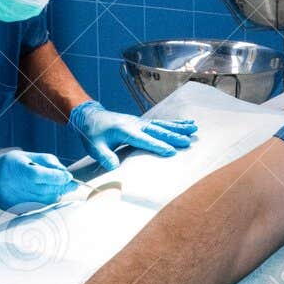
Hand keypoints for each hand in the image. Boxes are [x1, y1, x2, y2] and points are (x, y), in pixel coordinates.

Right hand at [0, 150, 77, 210]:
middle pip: (52, 191)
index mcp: (26, 173)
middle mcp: (24, 190)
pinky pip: (40, 207)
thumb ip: (47, 161)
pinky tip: (44, 193)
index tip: (69, 176)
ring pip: (48, 201)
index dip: (62, 177)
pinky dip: (46, 200)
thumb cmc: (7, 165)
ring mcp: (22, 202)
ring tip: (55, 187)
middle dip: (63, 187)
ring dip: (56, 194)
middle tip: (70, 183)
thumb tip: (63, 170)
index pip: (50, 177)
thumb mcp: (26, 156)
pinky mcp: (21, 210)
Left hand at [69, 99, 196, 170]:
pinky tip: (186, 123)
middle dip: (173, 136)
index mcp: (124, 130)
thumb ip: (104, 156)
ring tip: (194, 129)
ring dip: (178, 127)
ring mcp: (140, 122)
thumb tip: (114, 167)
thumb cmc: (93, 133)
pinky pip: (161, 123)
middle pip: (157, 131)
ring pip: (162, 125)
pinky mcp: (142, 122)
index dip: (156, 146)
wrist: (90, 116)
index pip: (143, 139)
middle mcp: (135, 124)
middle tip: (188, 142)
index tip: (170, 152)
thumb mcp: (94, 147)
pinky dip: (174, 123)